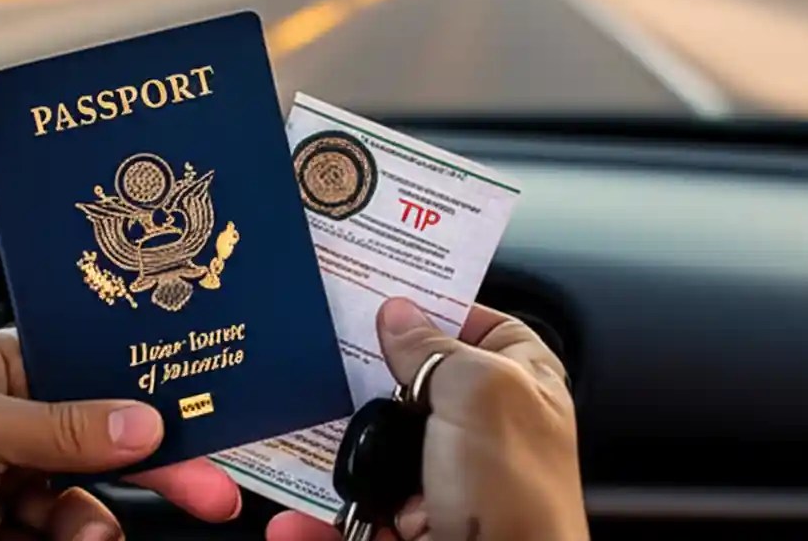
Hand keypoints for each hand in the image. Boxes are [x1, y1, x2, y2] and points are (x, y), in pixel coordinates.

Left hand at [0, 328, 239, 539]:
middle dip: (161, 466)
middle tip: (213, 493)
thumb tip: (145, 421)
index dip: (153, 388)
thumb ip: (65, 428)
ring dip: (97, 524)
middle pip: (106, 438)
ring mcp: (7, 478)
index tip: (205, 410)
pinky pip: (61, 535)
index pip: (97, 368)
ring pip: (89, 498)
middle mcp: (14, 418)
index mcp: (6, 367)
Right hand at [265, 298, 586, 540]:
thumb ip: (433, 348)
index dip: (432, 307)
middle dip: (363, 376)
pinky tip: (290, 521)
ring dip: (332, 451)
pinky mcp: (415, 527)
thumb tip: (396, 314)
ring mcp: (447, 480)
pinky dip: (318, 522)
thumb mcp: (479, 392)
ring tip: (286, 430)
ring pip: (375, 451)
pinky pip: (355, 516)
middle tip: (314, 353)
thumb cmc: (517, 493)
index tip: (376, 290)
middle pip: (411, 385)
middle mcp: (485, 428)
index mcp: (520, 382)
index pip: (476, 324)